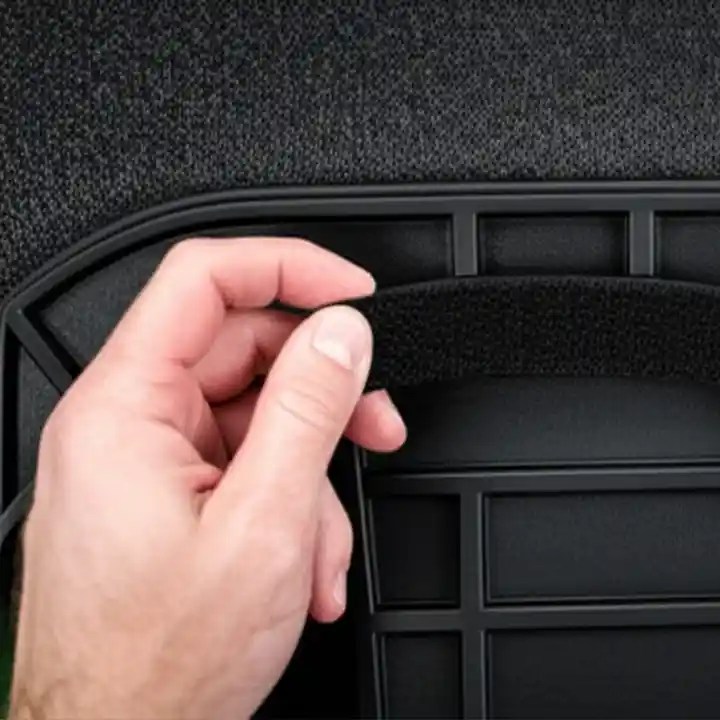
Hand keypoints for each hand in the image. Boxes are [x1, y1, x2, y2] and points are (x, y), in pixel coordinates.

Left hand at [9, 237, 405, 717]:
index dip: (291, 269)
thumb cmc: (157, 662)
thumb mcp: (262, 526)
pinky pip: (238, 473)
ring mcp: (137, 468)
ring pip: (251, 423)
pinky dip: (286, 515)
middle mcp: (120, 428)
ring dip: (309, 482)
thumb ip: (306, 412)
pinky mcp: (157, 506)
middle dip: (322, 397)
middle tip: (376, 428)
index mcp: (123, 410)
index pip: (204, 280)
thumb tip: (340, 332)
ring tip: (322, 550)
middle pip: (241, 354)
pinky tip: (301, 571)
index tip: (356, 294)